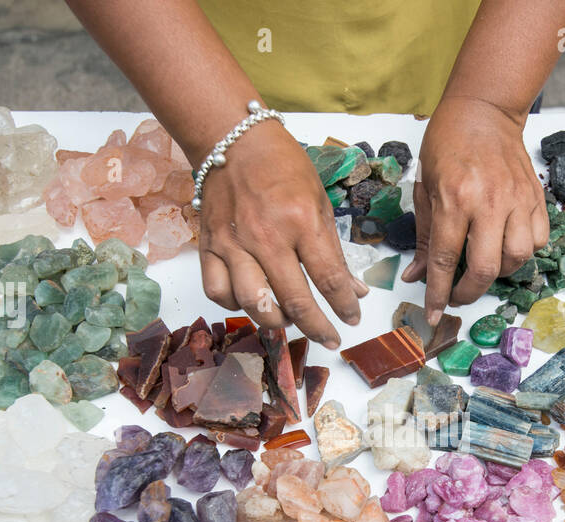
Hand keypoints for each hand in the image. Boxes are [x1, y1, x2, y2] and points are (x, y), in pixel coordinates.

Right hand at [196, 121, 366, 347]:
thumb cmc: (282, 168)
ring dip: (276, 321)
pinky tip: (251, 301)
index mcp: (301, 222)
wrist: (233, 141)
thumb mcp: (319, 202)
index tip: (352, 319)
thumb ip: (335, 250)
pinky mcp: (209, 247)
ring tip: (289, 319)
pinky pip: (218, 292)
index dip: (345, 306)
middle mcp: (267, 238)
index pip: (329, 278)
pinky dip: (236, 305)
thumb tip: (355, 289)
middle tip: (330, 338)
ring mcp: (234, 245)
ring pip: (253, 304)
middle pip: (295, 301)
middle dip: (318, 328)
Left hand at [402, 95, 549, 322]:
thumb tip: (417, 276)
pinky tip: (506, 245)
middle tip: (458, 295)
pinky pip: (538, 239)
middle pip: (487, 268)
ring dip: (499, 272)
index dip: (439, 292)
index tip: (434, 314)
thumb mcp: (425, 186)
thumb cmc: (448, 143)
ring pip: (518, 257)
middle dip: (470, 292)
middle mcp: (489, 201)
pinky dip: (523, 251)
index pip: (446, 259)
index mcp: (455, 198)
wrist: (484, 109)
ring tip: (483, 265)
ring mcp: (517, 199)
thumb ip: (424, 235)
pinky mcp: (536, 196)